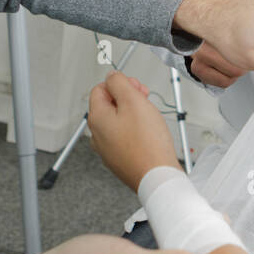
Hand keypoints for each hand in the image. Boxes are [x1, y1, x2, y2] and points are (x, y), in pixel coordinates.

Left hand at [88, 70, 179, 190]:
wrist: (157, 177)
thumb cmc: (147, 143)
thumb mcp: (133, 101)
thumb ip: (119, 83)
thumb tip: (111, 76)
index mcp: (96, 118)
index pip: (100, 88)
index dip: (121, 84)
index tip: (137, 89)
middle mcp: (97, 135)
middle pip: (109, 105)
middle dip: (128, 99)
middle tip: (145, 102)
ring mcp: (107, 149)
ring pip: (117, 121)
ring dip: (133, 115)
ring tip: (149, 120)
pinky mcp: (119, 160)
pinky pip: (124, 137)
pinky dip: (135, 132)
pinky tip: (148, 136)